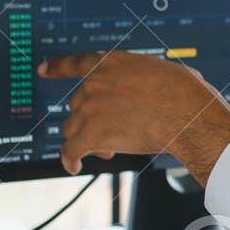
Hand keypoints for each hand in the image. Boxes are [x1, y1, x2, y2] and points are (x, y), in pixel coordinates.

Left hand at [38, 51, 229, 182]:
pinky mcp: (90, 135)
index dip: (58, 67)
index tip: (43, 69)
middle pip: (78, 104)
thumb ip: (145, 77)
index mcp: (112, 63)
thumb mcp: (163, 71)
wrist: (186, 115)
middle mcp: (95, 83)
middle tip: (113, 135)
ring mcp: (90, 108)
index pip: (77, 62)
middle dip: (92, 120)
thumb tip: (157, 87)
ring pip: (72, 128)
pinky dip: (70, 160)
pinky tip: (74, 167)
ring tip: (108, 151)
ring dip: (86, 140)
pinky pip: (70, 151)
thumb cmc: (186, 95)